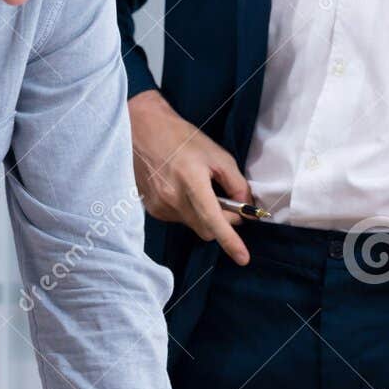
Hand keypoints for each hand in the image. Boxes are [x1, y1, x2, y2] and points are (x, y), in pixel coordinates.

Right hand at [127, 89, 252, 264]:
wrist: (142, 130)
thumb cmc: (181, 138)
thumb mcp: (217, 154)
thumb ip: (236, 182)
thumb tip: (246, 206)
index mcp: (191, 182)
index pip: (214, 221)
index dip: (230, 241)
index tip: (243, 258)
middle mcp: (173, 199)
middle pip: (207, 230)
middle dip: (223, 222)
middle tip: (229, 202)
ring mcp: (160, 207)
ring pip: (194, 225)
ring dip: (204, 215)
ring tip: (198, 187)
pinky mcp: (153, 210)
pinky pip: (180, 220)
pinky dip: (189, 210)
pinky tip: (182, 189)